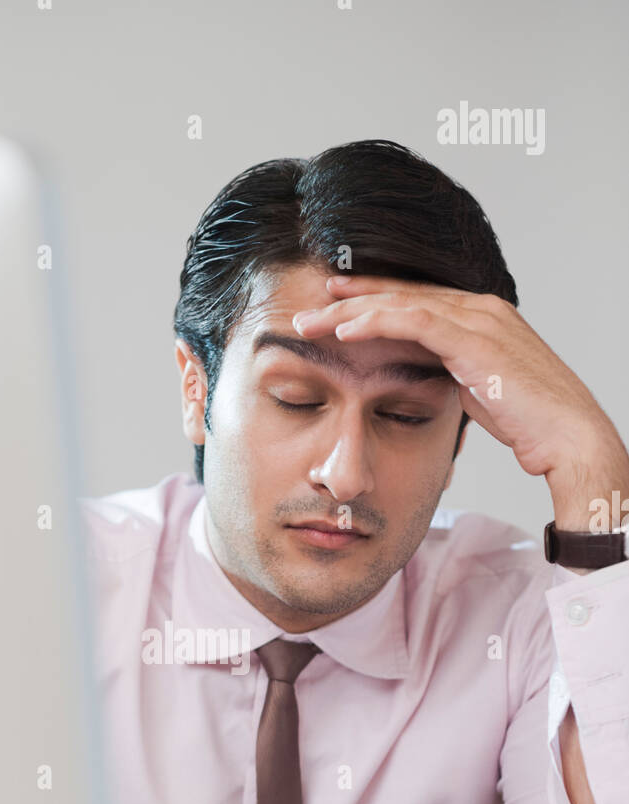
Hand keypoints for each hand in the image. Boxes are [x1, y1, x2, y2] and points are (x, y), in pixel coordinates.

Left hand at [293, 275, 628, 496]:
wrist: (568, 436)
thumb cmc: (530, 421)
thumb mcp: (481, 389)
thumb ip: (454, 372)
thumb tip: (428, 377)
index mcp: (481, 317)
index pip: (416, 298)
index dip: (373, 298)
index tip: (335, 303)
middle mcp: (479, 309)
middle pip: (403, 293)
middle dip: (352, 297)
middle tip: (309, 303)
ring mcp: (478, 320)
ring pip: (401, 303)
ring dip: (351, 309)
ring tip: (312, 319)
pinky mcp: (474, 341)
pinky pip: (414, 322)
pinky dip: (376, 322)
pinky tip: (345, 329)